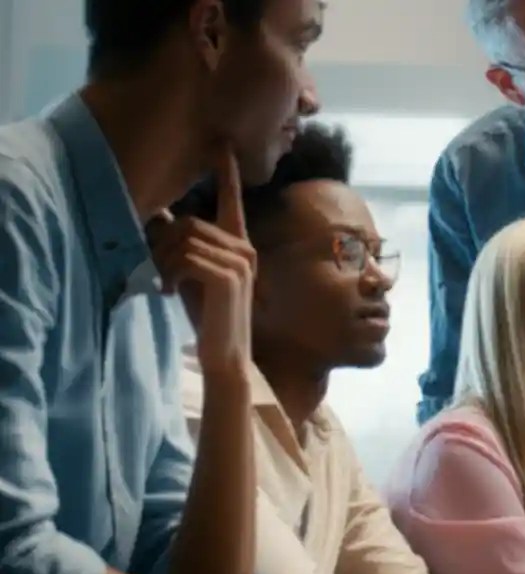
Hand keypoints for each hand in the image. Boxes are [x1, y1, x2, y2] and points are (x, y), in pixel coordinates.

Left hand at [149, 145, 255, 375]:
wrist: (225, 355)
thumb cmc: (207, 313)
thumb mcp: (192, 272)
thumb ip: (182, 244)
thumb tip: (156, 215)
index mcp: (239, 244)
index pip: (233, 200)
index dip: (226, 171)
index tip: (222, 144)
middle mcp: (244, 249)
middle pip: (190, 222)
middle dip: (162, 243)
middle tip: (157, 271)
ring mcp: (240, 263)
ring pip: (185, 239)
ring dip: (163, 261)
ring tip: (163, 284)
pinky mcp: (228, 278)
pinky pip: (186, 257)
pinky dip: (168, 273)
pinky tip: (169, 292)